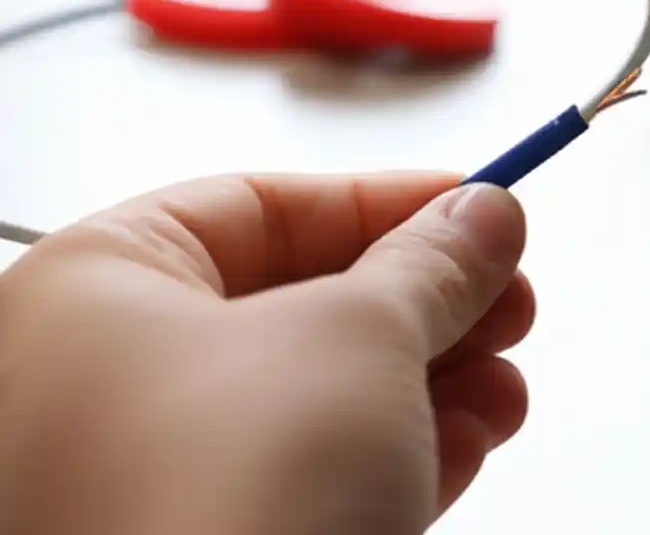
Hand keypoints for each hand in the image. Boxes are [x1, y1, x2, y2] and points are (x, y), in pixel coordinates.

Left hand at [0, 173, 532, 533]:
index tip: (472, 207)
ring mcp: (149, 474)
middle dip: (425, 304)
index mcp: (91, 294)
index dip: (381, 201)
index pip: (257, 205)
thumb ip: (429, 264)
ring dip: (431, 381)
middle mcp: (100, 383)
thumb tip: (482, 218)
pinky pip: (312, 474)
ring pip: (317, 397)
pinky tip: (466, 443)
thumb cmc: (220, 501)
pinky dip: (397, 451)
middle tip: (504, 295)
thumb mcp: (358, 338)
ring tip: (503, 384)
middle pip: (299, 303)